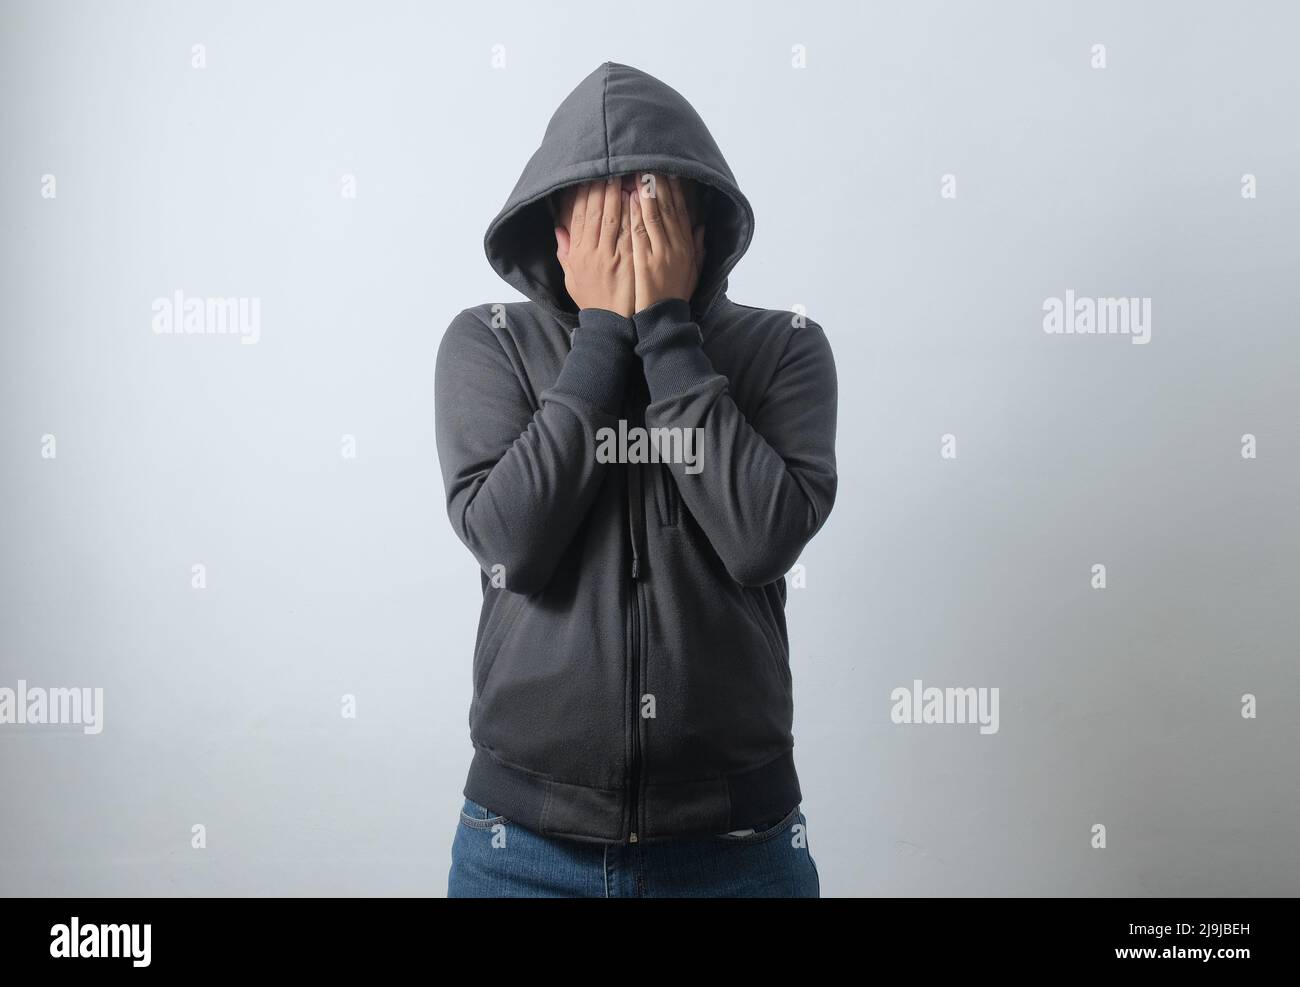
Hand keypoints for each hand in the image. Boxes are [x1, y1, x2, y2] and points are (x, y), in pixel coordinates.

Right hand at [554, 178, 634, 317]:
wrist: (612, 325)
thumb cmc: (593, 301)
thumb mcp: (572, 279)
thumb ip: (565, 253)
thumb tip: (560, 230)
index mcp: (579, 254)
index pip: (579, 217)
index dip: (584, 195)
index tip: (590, 178)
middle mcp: (593, 253)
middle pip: (596, 213)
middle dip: (602, 188)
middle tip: (610, 169)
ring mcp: (612, 257)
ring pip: (613, 218)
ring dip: (618, 195)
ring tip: (625, 176)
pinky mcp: (630, 262)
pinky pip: (630, 232)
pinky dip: (633, 214)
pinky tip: (637, 199)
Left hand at [628, 173, 705, 312]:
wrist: (664, 320)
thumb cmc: (675, 296)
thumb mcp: (693, 272)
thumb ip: (698, 249)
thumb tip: (702, 228)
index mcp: (687, 247)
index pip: (682, 212)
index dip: (677, 191)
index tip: (670, 171)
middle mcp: (677, 247)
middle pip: (670, 209)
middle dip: (662, 184)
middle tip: (653, 162)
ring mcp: (661, 253)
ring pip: (656, 216)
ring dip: (649, 193)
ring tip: (642, 172)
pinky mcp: (646, 262)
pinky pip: (641, 233)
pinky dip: (637, 214)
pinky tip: (632, 198)